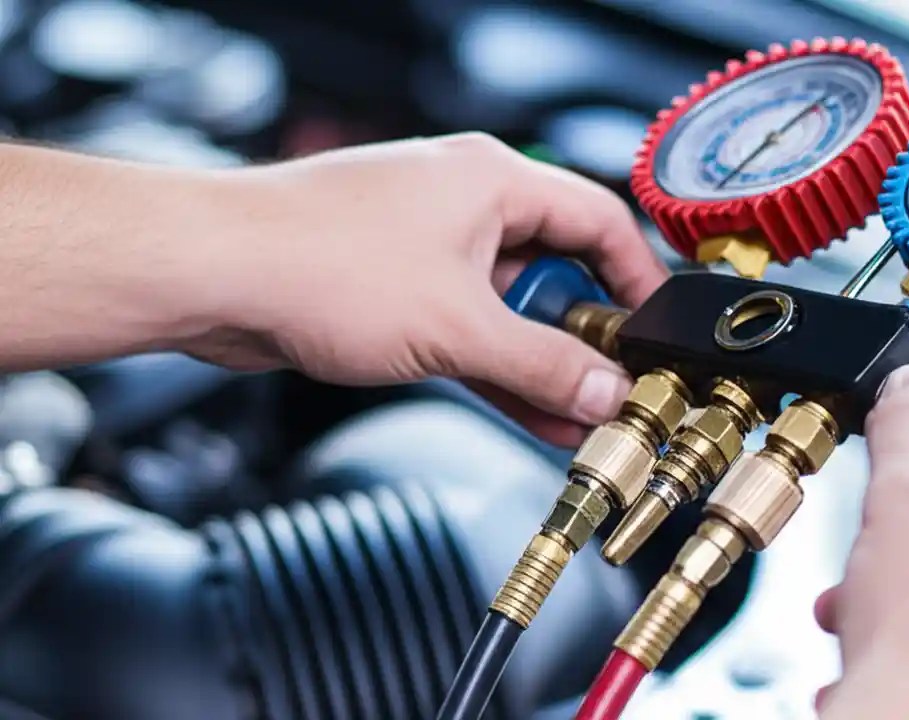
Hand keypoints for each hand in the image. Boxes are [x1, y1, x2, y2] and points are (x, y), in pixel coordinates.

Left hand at [184, 134, 667, 444]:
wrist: (212, 274)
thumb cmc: (315, 260)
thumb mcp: (458, 327)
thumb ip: (543, 364)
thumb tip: (604, 387)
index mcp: (492, 181)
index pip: (599, 221)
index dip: (636, 279)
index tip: (653, 332)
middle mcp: (463, 205)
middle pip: (554, 270)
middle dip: (584, 337)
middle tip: (610, 390)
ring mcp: (425, 247)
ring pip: (508, 308)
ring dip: (540, 364)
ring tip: (576, 418)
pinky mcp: (394, 289)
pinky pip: (467, 329)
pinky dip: (496, 369)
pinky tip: (527, 413)